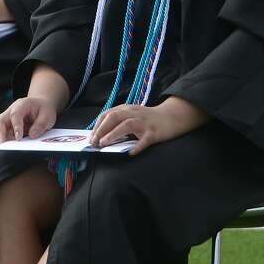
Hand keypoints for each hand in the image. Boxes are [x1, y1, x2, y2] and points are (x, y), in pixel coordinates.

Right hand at [0, 96, 57, 145]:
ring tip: (6, 149)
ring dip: (1, 140)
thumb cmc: (43, 109)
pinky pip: (3, 135)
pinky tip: (9, 148)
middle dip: (0, 134)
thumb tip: (32, 135)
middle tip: (3, 146)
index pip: (15, 115)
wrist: (41, 106)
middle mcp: (11, 112)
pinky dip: (5, 142)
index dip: (16, 126)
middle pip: (0, 122)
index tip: (18, 138)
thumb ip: (41, 124)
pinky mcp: (9, 128)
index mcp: (21, 105)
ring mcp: (8, 120)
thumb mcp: (48, 115)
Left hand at [90, 97, 210, 155]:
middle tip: (94, 142)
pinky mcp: (154, 132)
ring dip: (113, 134)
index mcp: (127, 109)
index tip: (91, 137)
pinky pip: (144, 140)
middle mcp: (134, 114)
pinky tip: (130, 153)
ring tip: (104, 144)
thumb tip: (101, 136)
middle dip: (101, 129)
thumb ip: (119, 121)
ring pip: (127, 125)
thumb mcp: (132, 115)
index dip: (97, 126)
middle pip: (114, 117)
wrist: (172, 116)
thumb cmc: (149, 119)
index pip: (107, 114)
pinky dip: (137, 146)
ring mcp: (144, 123)